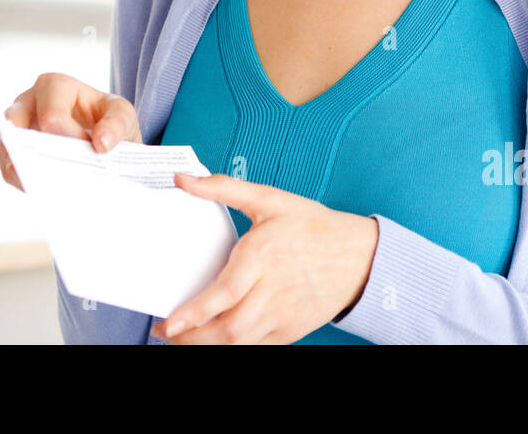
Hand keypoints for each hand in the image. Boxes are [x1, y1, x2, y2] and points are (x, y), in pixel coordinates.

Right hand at [0, 72, 140, 192]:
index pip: (52, 115)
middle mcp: (28, 101)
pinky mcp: (12, 149)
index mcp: (55, 86)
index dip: (67, 140)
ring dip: (27, 171)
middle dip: (39, 154)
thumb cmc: (108, 118)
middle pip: (17, 126)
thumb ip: (117, 124)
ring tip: (52, 192)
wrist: (102, 134)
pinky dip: (23, 182)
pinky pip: (8, 167)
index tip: (89, 155)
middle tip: (64, 178)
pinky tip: (45, 194)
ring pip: (9, 149)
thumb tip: (101, 144)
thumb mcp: (122, 115)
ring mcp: (16, 126)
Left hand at [148, 173, 379, 343]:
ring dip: (206, 348)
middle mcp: (273, 290)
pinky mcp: (290, 330)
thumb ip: (224, 188)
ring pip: (239, 344)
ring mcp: (282, 315)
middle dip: (191, 339)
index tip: (170, 323)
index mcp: (265, 256)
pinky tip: (214, 340)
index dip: (195, 313)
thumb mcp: (270, 199)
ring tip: (183, 340)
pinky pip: (256, 348)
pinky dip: (232, 348)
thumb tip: (183, 179)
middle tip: (166, 334)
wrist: (361, 258)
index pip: (226, 293)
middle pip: (228, 328)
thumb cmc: (314, 227)